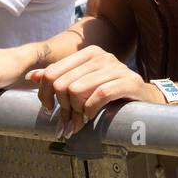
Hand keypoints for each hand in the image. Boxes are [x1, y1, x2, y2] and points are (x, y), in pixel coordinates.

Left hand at [27, 46, 156, 137]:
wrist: (145, 98)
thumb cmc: (111, 92)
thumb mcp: (84, 82)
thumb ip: (59, 77)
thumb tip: (32, 76)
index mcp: (88, 53)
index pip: (52, 72)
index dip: (45, 95)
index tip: (49, 110)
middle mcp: (102, 56)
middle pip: (63, 84)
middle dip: (62, 108)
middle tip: (65, 123)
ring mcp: (117, 67)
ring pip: (78, 90)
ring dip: (75, 113)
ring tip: (78, 123)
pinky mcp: (129, 82)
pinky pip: (100, 95)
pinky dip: (91, 110)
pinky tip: (91, 117)